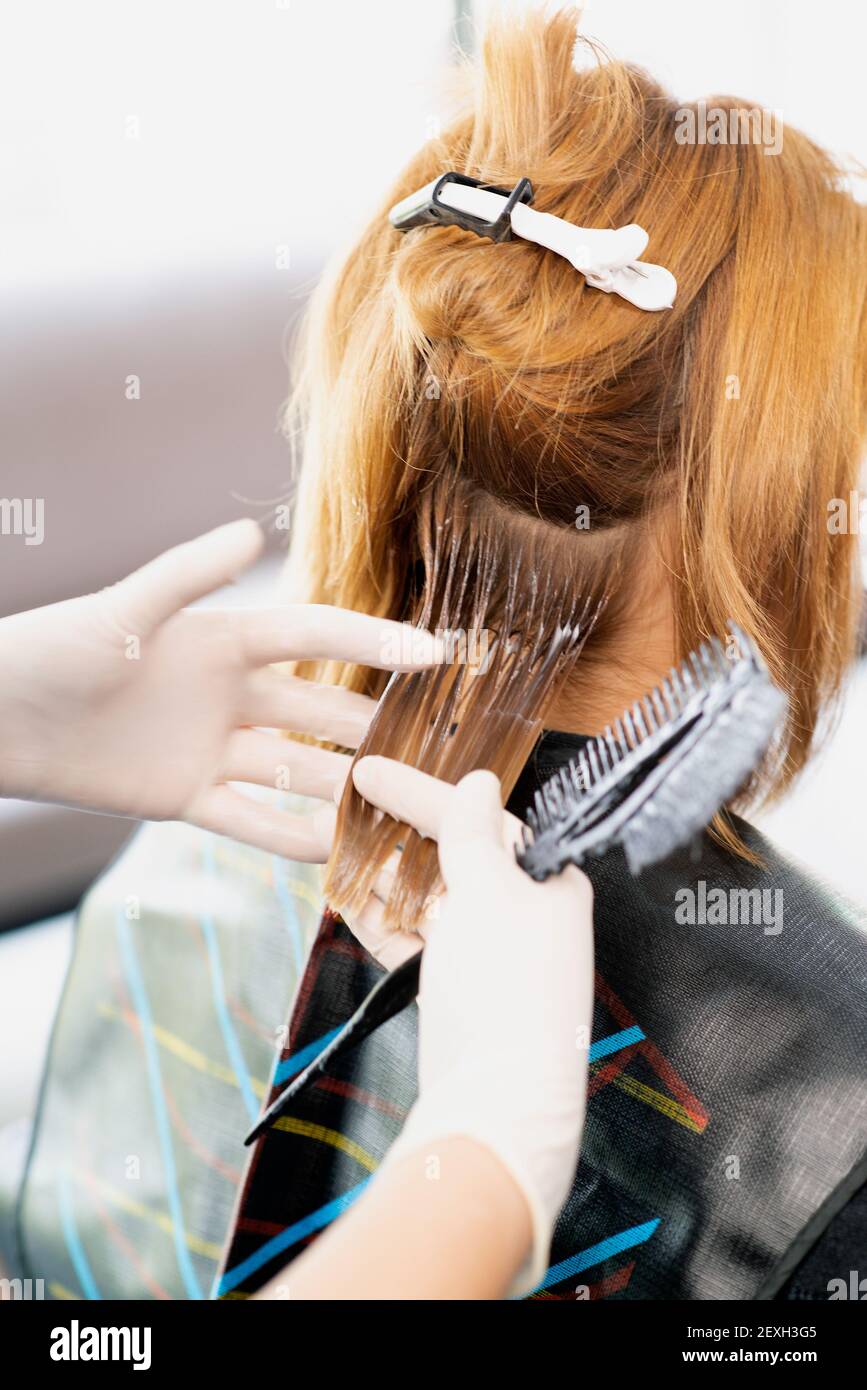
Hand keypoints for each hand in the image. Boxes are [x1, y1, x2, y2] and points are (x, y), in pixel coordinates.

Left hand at [0, 521, 441, 857]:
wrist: (3, 719)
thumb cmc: (55, 650)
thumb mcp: (124, 609)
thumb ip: (187, 576)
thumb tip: (251, 533)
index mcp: (225, 640)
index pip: (314, 638)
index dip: (372, 641)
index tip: (432, 650)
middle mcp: (231, 694)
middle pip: (319, 710)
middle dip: (374, 723)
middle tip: (435, 742)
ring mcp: (214, 748)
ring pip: (296, 769)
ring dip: (342, 786)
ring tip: (397, 805)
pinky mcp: (187, 795)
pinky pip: (250, 818)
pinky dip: (289, 834)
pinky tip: (332, 849)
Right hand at [350, 756, 593, 1293]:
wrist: (500, 1102)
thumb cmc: (506, 988)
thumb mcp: (488, 894)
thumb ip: (473, 836)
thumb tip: (479, 782)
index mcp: (545, 882)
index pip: (478, 819)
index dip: (419, 793)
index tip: (367, 772)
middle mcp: (521, 913)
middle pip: (448, 857)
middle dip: (393, 838)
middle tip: (339, 813)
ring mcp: (488, 953)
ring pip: (425, 899)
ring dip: (380, 878)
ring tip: (331, 854)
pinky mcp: (459, 989)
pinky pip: (416, 941)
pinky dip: (382, 923)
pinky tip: (348, 902)